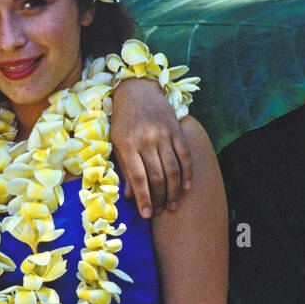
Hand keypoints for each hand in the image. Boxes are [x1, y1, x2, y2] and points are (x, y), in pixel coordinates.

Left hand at [111, 77, 193, 218]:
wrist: (137, 89)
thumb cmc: (123, 120)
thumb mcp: (117, 142)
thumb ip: (124, 168)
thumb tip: (130, 195)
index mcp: (128, 144)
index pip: (138, 178)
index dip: (144, 198)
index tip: (147, 214)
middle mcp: (147, 140)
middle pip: (157, 176)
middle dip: (159, 198)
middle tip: (160, 212)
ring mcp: (163, 134)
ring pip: (172, 169)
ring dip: (174, 191)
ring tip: (172, 205)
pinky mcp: (176, 129)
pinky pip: (184, 155)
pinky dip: (187, 173)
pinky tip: (186, 187)